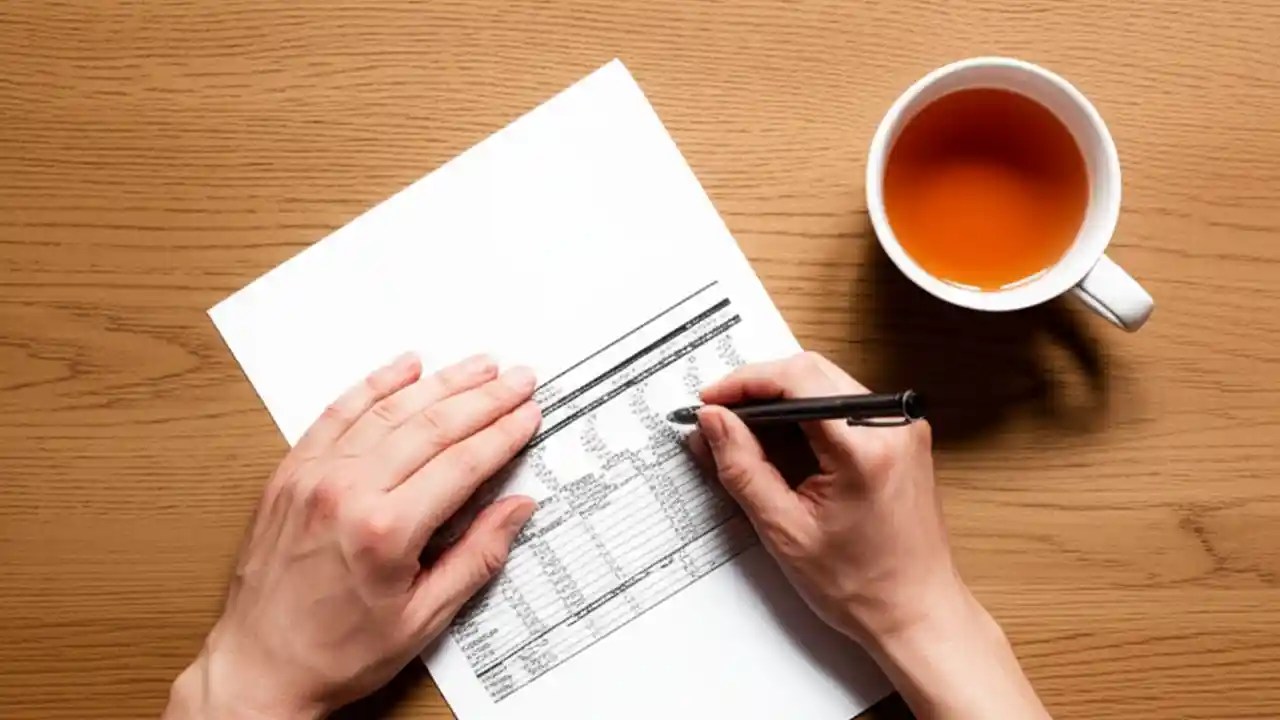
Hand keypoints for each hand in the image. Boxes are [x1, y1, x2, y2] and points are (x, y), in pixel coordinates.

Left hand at [165, 353, 540, 718]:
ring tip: (478, 365)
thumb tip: (519, 508)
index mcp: (386, 531)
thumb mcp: (423, 618)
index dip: (503, 434)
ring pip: (389, 411)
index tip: (529, 415)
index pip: (463, 464)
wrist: (259, 668)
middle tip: (518, 379)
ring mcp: (314, 477)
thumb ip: (478, 557)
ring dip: (440, 383)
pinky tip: (405, 366)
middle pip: (432, 427)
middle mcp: (347, 492)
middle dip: (484, 398)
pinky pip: (337, 413)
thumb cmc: (336, 653)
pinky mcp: (290, 473)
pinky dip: (373, 386)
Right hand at [697, 352, 1049, 718]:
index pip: (797, 379)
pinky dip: (807, 410)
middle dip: (759, 385)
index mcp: (866, 448)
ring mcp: (903, 427)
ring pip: (827, 381)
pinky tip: (781, 437)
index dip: (744, 382)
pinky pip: (845, 402)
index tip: (711, 400)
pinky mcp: (902, 435)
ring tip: (744, 428)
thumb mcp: (785, 530)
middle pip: (812, 371)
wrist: (917, 612)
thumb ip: (742, 468)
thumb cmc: (863, 585)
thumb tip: (713, 422)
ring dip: (782, 396)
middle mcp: (893, 426)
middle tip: (720, 414)